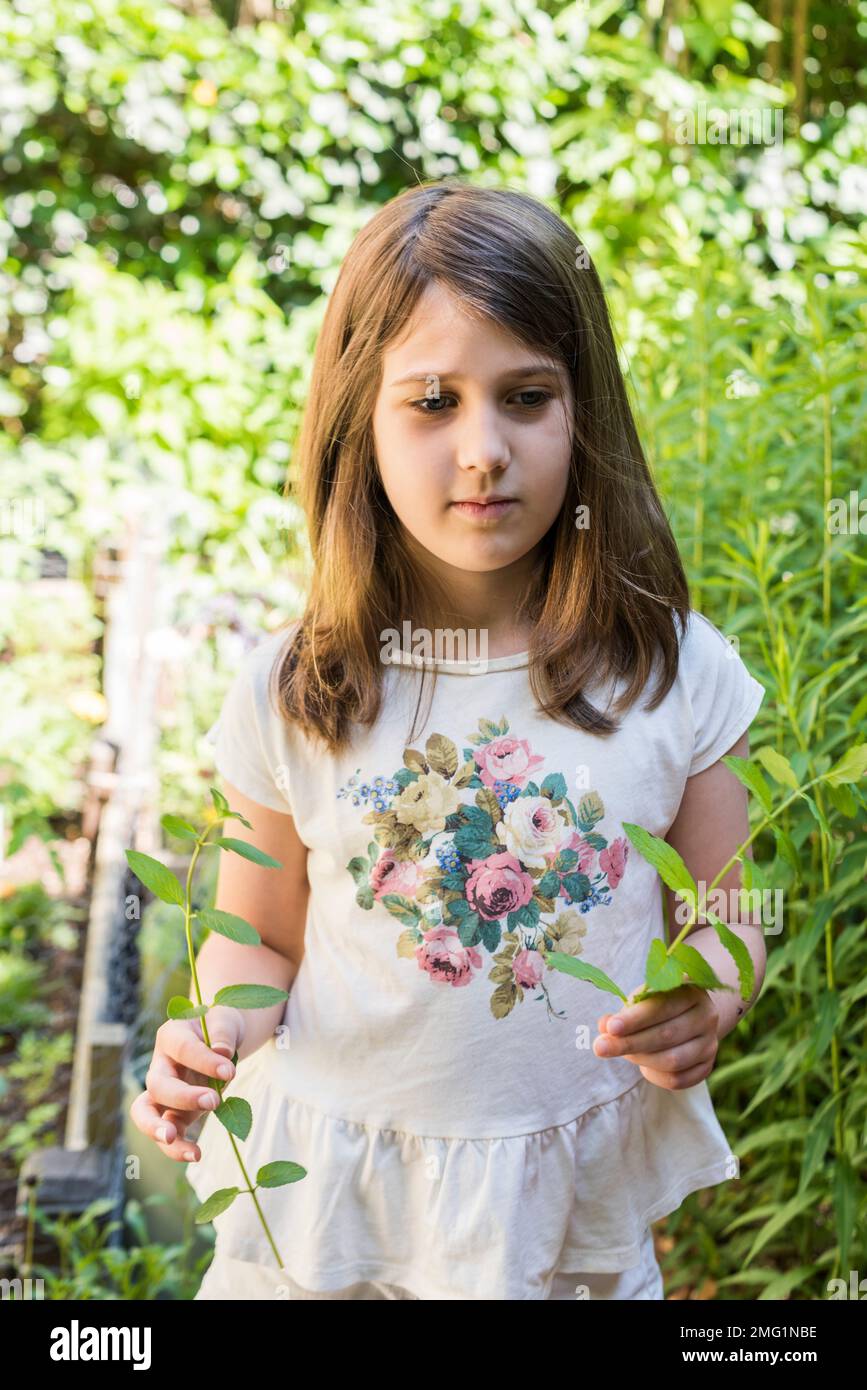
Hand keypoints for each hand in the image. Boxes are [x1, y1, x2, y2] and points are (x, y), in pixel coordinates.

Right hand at [129, 1006, 244, 1161]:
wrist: (223, 1040)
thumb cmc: (222, 1027)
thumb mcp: (226, 1020)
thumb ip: (223, 1033)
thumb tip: (222, 1052)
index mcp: (171, 1036)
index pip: (182, 1048)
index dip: (204, 1060)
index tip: (229, 1071)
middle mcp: (161, 1065)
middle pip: (157, 1084)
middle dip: (182, 1096)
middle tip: (213, 1100)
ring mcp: (164, 1092)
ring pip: (146, 1113)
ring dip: (159, 1130)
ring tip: (178, 1143)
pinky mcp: (174, 1113)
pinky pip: (169, 1133)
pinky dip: (178, 1148)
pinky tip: (196, 1155)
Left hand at [593, 984, 719, 1090]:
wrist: (690, 1016)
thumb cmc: (659, 1005)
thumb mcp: (642, 1000)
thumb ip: (624, 1013)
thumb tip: (603, 1027)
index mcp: (691, 991)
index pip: (661, 1007)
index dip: (635, 1019)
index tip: (611, 1027)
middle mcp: (707, 1016)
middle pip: (666, 1036)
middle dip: (629, 1043)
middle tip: (600, 1047)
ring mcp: (710, 1043)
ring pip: (673, 1061)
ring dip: (640, 1059)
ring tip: (623, 1053)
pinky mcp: (707, 1066)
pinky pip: (678, 1080)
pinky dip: (655, 1075)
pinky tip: (644, 1066)